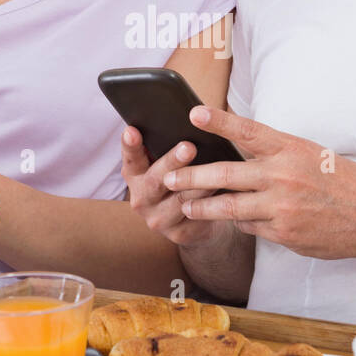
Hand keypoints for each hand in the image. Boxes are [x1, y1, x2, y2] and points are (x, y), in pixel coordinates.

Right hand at [119, 126, 220, 246]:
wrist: (192, 220)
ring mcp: (158, 218)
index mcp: (135, 175)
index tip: (132, 131)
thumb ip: (166, 147)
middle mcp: (141, 198)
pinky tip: (225, 190)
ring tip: (218, 168)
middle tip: (188, 147)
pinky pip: (197, 214)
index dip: (130, 145)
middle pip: (156, 180)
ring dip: (200, 183)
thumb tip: (188, 121)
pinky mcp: (178, 233)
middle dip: (172, 162)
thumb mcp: (167, 164)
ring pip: (181, 198)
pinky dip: (212, 201)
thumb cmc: (180, 179)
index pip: (130, 158)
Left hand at [161, 106, 355, 259]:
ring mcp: (282, 206)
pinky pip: (249, 227)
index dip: (219, 120)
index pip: (248, 130)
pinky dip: (239, 222)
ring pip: (229, 206)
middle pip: (225, 174)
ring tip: (185, 205)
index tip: (193, 112)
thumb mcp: (311, 153)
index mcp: (290, 148)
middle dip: (191, 176)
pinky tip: (232, 220)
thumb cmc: (343, 181)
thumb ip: (276, 153)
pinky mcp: (283, 232)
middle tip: (169, 177)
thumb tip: (240, 152)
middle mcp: (283, 175)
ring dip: (202, 206)